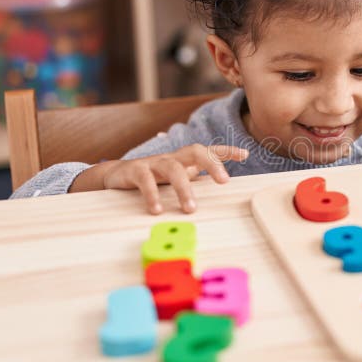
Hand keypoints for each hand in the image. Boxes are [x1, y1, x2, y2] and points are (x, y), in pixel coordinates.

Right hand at [73, 144, 248, 213]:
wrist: (116, 175)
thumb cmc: (154, 180)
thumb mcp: (177, 180)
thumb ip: (195, 184)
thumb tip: (220, 200)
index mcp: (185, 160)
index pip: (209, 151)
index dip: (227, 151)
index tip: (245, 155)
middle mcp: (173, 157)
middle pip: (195, 151)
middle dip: (212, 163)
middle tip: (224, 181)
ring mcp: (154, 162)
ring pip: (173, 168)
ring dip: (184, 189)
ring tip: (190, 209)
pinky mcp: (135, 170)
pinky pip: (146, 180)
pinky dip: (152, 195)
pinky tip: (157, 210)